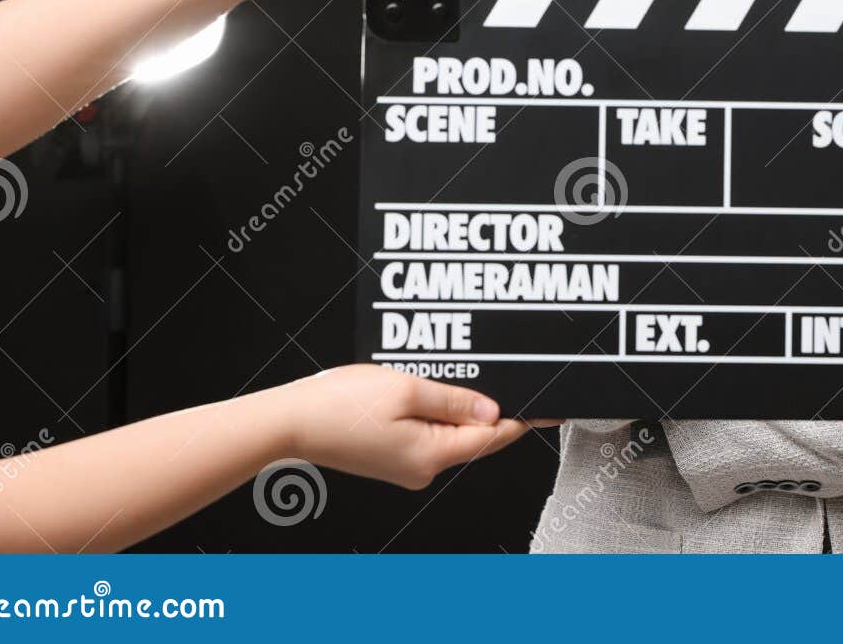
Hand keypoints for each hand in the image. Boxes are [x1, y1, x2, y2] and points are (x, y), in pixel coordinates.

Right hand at [276, 365, 544, 489]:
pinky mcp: (392, 458)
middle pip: (474, 436)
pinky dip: (434, 412)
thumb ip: (456, 401)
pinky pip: (428, 433)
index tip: (550, 409)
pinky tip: (425, 389)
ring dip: (458, 406)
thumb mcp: (408, 389)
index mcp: (432, 454)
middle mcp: (423, 469)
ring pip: (450, 433)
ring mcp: (407, 467)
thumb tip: (494, 411)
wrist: (291, 422)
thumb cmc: (340, 404)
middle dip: (489, 406)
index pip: (494, 437)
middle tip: (504, 374)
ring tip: (451, 376)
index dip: (524, 418)